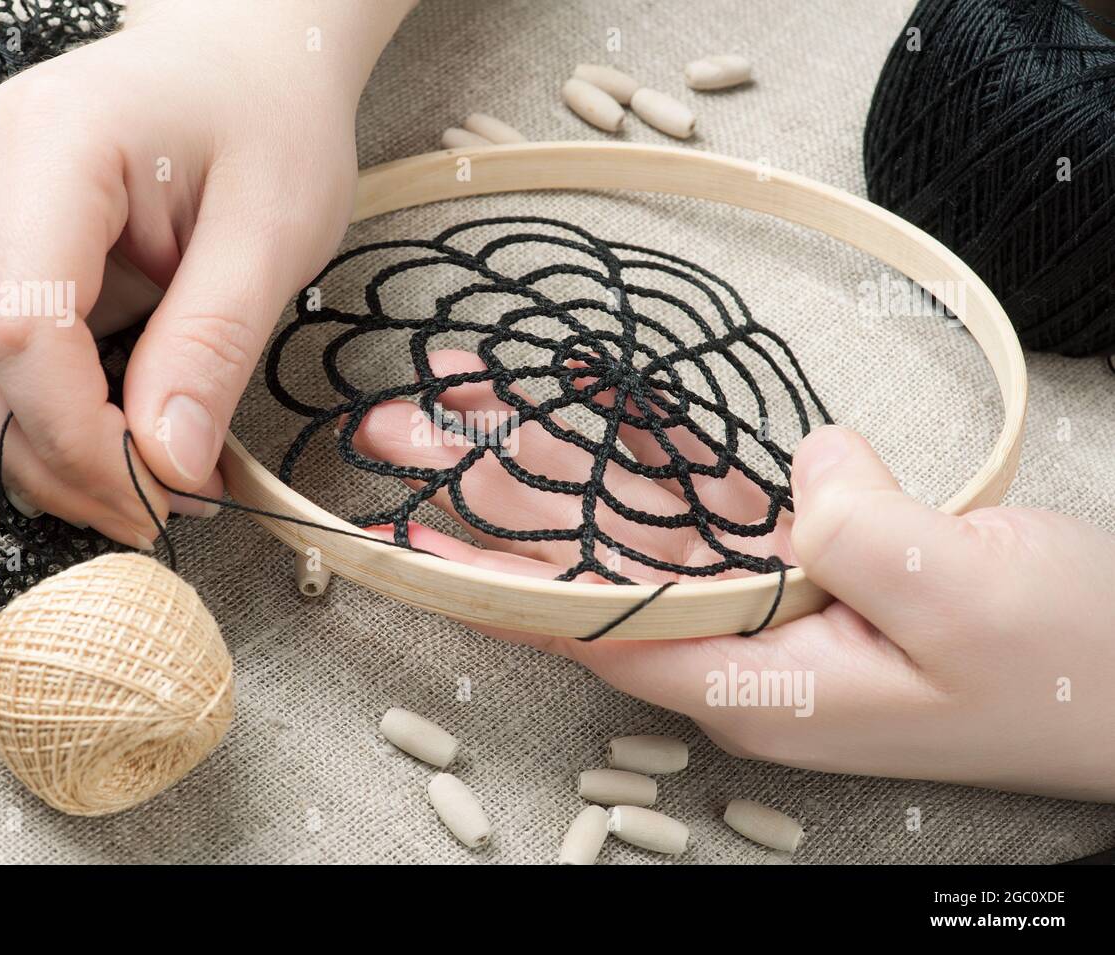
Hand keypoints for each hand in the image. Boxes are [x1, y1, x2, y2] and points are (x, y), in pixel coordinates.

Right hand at [0, 0, 412, 544]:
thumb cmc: (270, 122)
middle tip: (154, 510)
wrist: (247, 59)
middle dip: (55, 460)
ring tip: (142, 483)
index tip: (160, 493)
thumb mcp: (273, 233)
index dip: (79, 436)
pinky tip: (113, 439)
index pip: (20, 325)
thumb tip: (169, 465)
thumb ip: (213, 347)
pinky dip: (42, 414)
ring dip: (41, 449)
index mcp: (53, 145)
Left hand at [354, 351, 1114, 800]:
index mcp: (756, 686)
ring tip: (460, 408)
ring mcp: (770, 606)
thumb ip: (862, 531)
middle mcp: (741, 653)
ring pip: (634, 530)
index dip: (492, 584)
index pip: (592, 633)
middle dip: (495, 504)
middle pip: (588, 572)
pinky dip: (645, 455)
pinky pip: (705, 507)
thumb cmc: (1068, 665)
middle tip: (405, 437)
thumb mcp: (964, 598)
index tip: (409, 542)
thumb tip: (801, 471)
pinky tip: (580, 408)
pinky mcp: (806, 564)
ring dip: (553, 465)